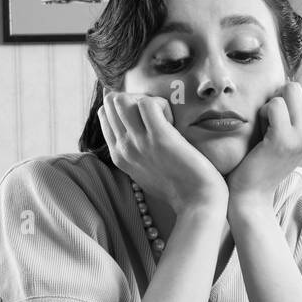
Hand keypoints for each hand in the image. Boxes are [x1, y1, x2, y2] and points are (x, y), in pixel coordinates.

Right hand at [98, 91, 227, 215]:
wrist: (196, 202)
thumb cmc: (177, 187)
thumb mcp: (145, 171)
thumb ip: (134, 152)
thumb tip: (133, 133)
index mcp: (118, 155)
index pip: (105, 115)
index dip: (126, 108)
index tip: (146, 120)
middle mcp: (123, 148)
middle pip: (111, 103)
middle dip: (134, 99)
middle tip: (156, 116)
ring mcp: (138, 143)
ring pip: (123, 99)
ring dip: (145, 100)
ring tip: (162, 117)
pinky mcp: (159, 137)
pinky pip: (148, 103)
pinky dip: (162, 104)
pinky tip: (173, 121)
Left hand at [227, 76, 301, 207]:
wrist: (251, 192)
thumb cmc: (261, 156)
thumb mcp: (286, 131)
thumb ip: (295, 108)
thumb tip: (291, 76)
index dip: (291, 92)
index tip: (281, 116)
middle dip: (282, 94)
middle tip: (272, 120)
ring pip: (291, 89)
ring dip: (272, 102)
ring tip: (268, 125)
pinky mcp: (284, 140)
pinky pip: (275, 104)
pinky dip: (263, 112)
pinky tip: (262, 130)